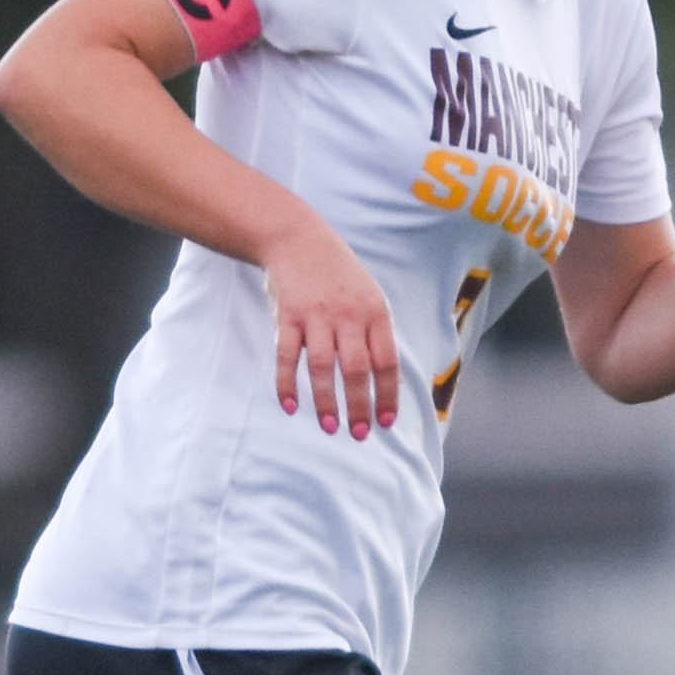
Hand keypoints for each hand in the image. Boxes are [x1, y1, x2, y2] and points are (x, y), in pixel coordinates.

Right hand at [261, 221, 405, 440]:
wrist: (298, 239)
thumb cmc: (339, 275)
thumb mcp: (368, 295)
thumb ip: (375, 333)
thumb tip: (382, 381)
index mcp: (375, 312)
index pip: (386, 361)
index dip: (387, 394)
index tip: (385, 422)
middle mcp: (348, 315)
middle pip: (357, 369)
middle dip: (359, 405)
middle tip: (359, 434)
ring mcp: (317, 315)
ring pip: (323, 367)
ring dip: (326, 401)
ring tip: (330, 427)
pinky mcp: (288, 316)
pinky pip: (288, 356)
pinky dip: (287, 383)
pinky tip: (290, 406)